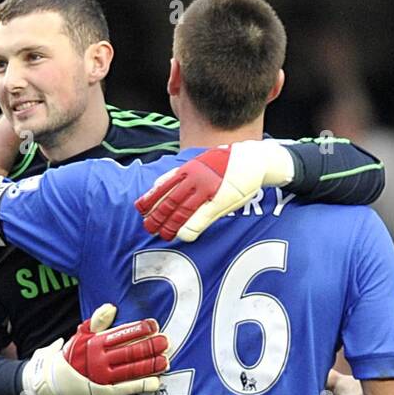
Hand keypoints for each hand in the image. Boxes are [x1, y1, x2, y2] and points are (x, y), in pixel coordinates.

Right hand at [21, 304, 170, 394]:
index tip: (153, 325)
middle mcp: (98, 360)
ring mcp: (102, 377)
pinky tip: (156, 382)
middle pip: (129, 352)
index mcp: (94, 343)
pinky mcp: (104, 391)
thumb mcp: (82, 334)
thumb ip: (98, 321)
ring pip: (131, 370)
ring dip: (150, 365)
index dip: (138, 329)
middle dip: (149, 346)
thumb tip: (111, 307)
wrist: (55, 378)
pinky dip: (141, 385)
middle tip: (165, 342)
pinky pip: (126, 387)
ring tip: (165, 360)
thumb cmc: (74, 353)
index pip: (121, 334)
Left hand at [135, 141, 294, 242]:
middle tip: (147, 227)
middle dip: (156, 215)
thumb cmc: (226, 164)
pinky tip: (183, 235)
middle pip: (169, 200)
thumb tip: (159, 184)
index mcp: (188, 169)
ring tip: (162, 235)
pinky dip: (190, 227)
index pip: (164, 185)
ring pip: (182, 210)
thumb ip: (181, 175)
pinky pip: (201, 217)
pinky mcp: (220, 200)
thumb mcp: (200, 164)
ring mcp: (207, 189)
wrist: (253, 159)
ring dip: (170, 224)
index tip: (140, 209)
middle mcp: (195, 177)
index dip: (151, 198)